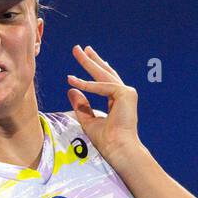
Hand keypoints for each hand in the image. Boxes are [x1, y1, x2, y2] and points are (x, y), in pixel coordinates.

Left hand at [66, 45, 142, 161]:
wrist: (118, 149)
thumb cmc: (107, 140)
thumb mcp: (88, 120)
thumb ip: (81, 105)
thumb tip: (70, 90)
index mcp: (118, 100)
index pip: (106, 80)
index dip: (96, 68)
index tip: (88, 57)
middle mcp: (125, 94)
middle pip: (105, 73)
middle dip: (92, 60)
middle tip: (80, 48)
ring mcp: (127, 93)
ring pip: (103, 75)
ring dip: (88, 63)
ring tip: (77, 51)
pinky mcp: (126, 94)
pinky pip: (102, 86)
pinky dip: (87, 85)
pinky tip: (73, 80)